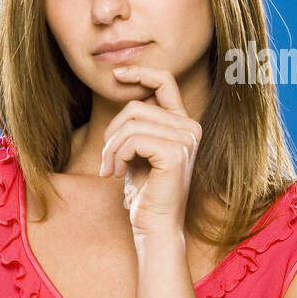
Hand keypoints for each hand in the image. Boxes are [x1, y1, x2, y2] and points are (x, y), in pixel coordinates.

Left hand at [98, 65, 200, 236]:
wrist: (155, 224)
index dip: (140, 73)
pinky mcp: (175, 153)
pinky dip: (118, 156)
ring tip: (109, 169)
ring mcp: (186, 139)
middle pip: (135, 106)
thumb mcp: (138, 150)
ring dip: (111, 148)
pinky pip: (133, 139)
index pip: (165, 81)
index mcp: (183, 123)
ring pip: (131, 122)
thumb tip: (130, 92)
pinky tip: (118, 174)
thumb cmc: (143, 190)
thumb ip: (139, 123)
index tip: (117, 75)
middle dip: (112, 133)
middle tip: (106, 161)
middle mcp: (190, 127)